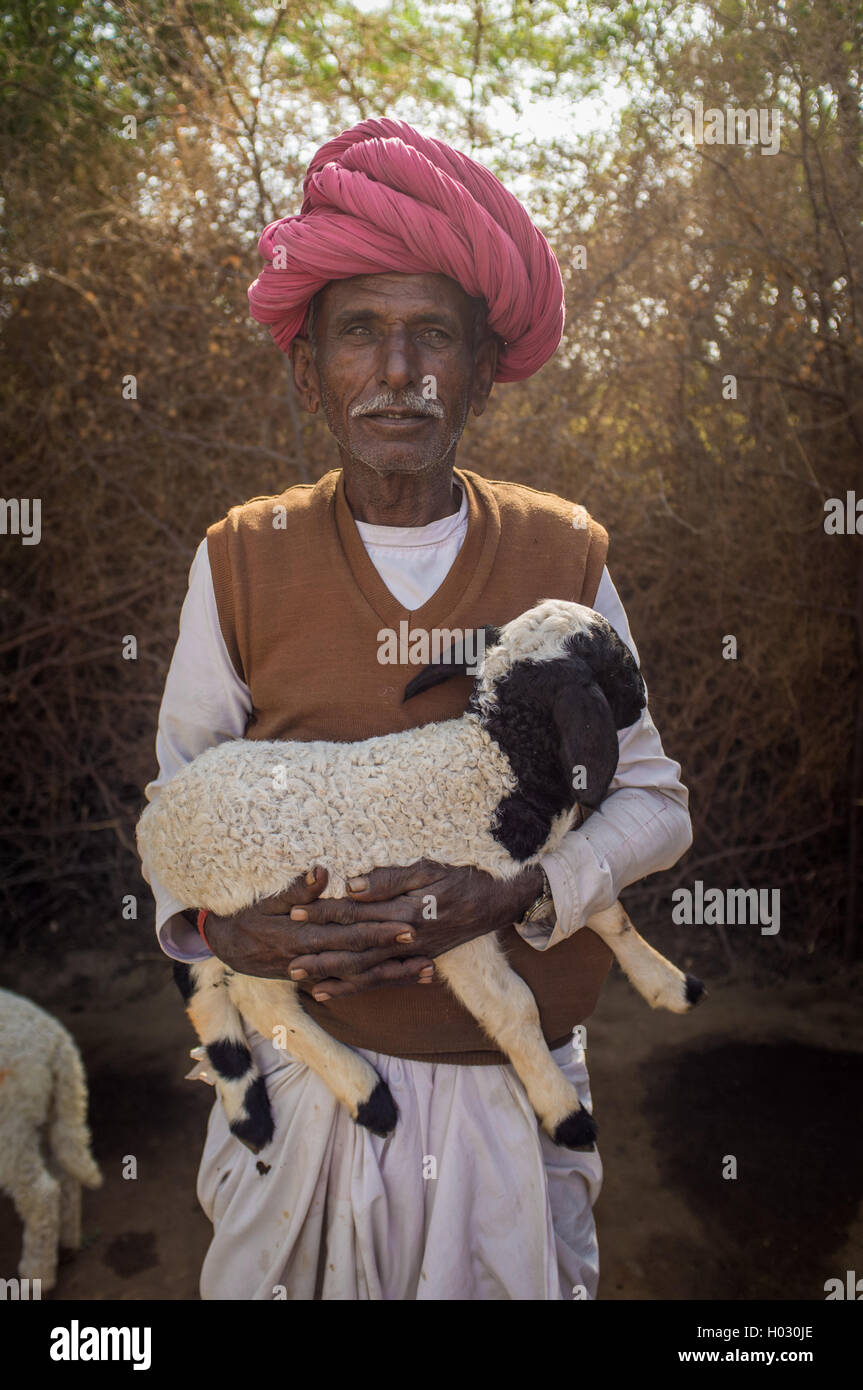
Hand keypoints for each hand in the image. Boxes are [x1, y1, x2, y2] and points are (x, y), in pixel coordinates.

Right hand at [202, 866, 433, 987]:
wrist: (224, 945)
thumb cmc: (245, 916)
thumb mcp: (265, 899)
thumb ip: (296, 889)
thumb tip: (322, 871)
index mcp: (302, 937)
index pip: (348, 934)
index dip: (378, 931)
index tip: (407, 926)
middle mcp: (312, 959)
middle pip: (361, 958)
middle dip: (395, 954)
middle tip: (427, 946)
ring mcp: (316, 972)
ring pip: (361, 977)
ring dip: (395, 975)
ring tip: (429, 971)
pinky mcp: (317, 978)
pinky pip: (352, 984)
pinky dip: (378, 982)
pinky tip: (402, 980)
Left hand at [286, 859, 544, 1000]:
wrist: (497, 905)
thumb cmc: (463, 880)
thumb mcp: (428, 869)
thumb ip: (390, 880)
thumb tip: (352, 887)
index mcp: (404, 912)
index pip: (356, 913)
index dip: (325, 913)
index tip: (295, 913)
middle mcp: (405, 939)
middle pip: (355, 948)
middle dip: (320, 953)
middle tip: (286, 957)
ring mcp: (411, 954)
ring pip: (365, 970)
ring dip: (332, 975)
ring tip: (301, 979)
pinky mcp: (416, 961)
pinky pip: (381, 979)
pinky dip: (354, 987)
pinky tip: (331, 991)